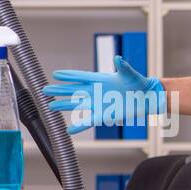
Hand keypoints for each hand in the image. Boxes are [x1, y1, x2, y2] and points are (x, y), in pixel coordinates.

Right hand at [44, 55, 163, 133]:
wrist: (146, 97)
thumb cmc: (138, 82)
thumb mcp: (131, 74)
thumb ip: (123, 67)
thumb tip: (118, 58)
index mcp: (100, 79)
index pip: (80, 76)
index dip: (68, 75)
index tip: (55, 74)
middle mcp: (96, 91)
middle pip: (73, 90)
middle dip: (59, 90)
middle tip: (44, 90)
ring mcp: (98, 103)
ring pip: (77, 104)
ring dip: (64, 106)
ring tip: (50, 106)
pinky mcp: (104, 115)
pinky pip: (89, 121)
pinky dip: (79, 125)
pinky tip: (69, 130)